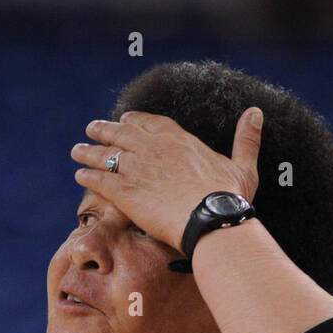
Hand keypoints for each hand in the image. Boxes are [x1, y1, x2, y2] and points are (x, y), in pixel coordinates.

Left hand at [71, 107, 262, 254]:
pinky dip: (88, 176)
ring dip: (89, 151)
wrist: (210, 219)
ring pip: (106, 154)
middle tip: (92, 128)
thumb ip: (246, 138)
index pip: (150, 122)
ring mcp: (137, 167)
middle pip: (122, 133)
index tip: (125, 119)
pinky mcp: (125, 191)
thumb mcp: (244, 165)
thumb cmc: (229, 198)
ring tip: (76, 150)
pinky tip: (79, 176)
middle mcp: (153, 148)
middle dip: (105, 130)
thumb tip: (256, 113)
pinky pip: (100, 180)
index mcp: (179, 139)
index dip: (135, 120)